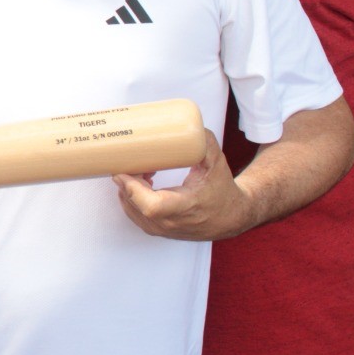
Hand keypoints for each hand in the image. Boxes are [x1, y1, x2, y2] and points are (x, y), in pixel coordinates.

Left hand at [113, 130, 252, 240]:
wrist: (230, 217)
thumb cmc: (222, 191)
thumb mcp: (216, 164)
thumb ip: (204, 142)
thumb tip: (190, 124)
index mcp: (186, 206)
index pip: (152, 206)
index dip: (132, 189)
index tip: (123, 171)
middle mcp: (171, 222)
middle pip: (135, 203)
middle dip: (127, 180)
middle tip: (132, 162)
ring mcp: (161, 229)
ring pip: (131, 208)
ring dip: (128, 187)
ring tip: (142, 169)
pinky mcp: (155, 229)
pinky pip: (134, 213)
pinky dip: (131, 196)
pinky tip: (141, 182)